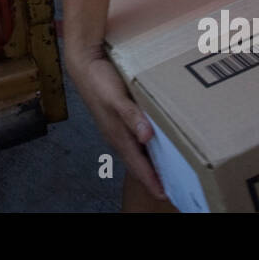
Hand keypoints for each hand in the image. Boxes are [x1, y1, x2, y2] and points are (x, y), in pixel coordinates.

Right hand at [67, 46, 166, 201]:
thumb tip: (147, 137)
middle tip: (174, 186)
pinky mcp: (119, 117)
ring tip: (168, 169)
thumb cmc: (99, 81)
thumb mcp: (115, 98)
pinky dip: (148, 146)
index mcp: (118, 135)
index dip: (151, 181)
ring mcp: (118, 127)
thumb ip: (131, 116)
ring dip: (151, 163)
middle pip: (138, 163)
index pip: (138, 166)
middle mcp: (118, 136)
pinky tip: (157, 142)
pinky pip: (137, 139)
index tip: (166, 195)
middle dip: (154, 177)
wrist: (84, 64)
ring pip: (137, 152)